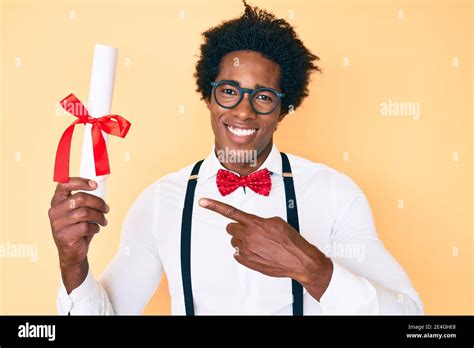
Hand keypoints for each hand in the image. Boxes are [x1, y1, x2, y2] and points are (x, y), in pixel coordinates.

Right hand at [48, 177, 108, 291]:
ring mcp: (58, 224)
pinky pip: (86, 227)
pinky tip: (95, 230)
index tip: (94, 185)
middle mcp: (55, 211)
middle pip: (80, 198)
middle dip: (98, 202)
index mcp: (57, 202)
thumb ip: (84, 200)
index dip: (80, 182)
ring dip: (99, 217)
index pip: (64, 184)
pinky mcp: (65, 236)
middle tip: (106, 208)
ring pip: (85, 213)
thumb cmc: (77, 229)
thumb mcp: (77, 212)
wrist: (72, 253)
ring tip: (103, 221)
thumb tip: (100, 187)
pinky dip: (95, 228)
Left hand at [198, 198, 332, 299]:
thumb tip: (253, 225)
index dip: (214, 205)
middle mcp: (248, 236)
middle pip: (231, 228)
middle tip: (251, 232)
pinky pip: (237, 254)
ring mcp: (246, 250)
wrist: (298, 260)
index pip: (230, 211)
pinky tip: (258, 253)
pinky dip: (245, 252)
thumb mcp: (277, 222)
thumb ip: (260, 221)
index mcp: (255, 223)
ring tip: (260, 244)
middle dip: (238, 228)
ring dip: (243, 241)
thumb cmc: (290, 241)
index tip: (202, 201)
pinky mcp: (246, 261)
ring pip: (235, 241)